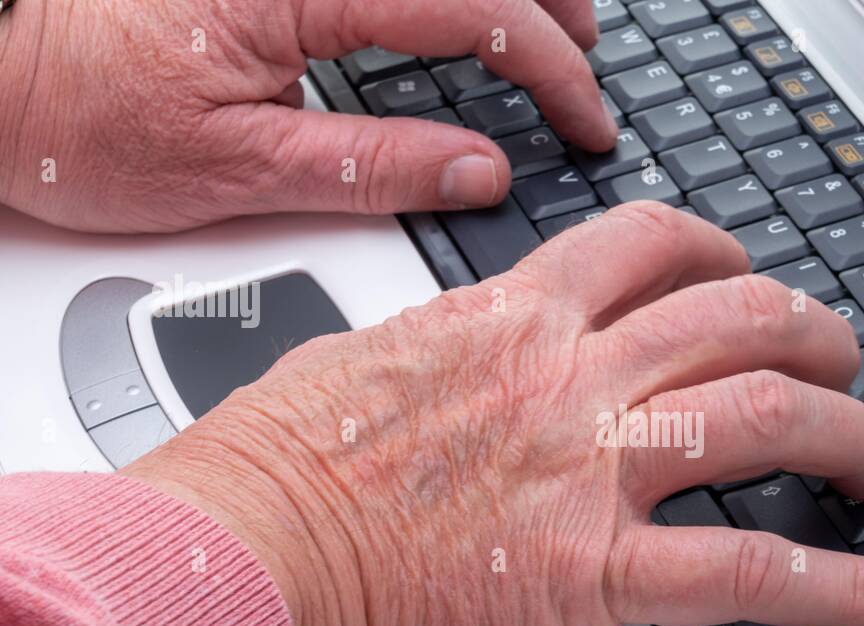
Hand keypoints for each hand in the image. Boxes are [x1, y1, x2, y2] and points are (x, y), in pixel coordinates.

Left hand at [0, 0, 615, 231]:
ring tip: (548, 32)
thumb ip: (373, 166)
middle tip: (584, 72)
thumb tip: (480, 171)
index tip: (582, 121)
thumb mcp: (236, 169)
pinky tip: (458, 15)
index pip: (469, 9)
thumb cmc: (80, 124)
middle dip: (548, 5)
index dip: (546, 67)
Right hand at [121, 203, 863, 625]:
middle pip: (741, 316)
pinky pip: (750, 572)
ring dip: (848, 435)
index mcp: (507, 324)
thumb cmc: (269, 479)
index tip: (744, 277)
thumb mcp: (355, 370)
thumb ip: (435, 358)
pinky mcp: (591, 574)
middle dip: (815, 333)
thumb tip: (456, 367)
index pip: (648, 245)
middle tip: (837, 365)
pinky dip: (842, 589)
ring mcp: (588, 470)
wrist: (236, 568)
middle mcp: (564, 378)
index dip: (721, 253)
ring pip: (770, 414)